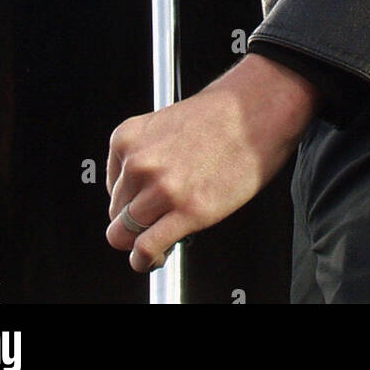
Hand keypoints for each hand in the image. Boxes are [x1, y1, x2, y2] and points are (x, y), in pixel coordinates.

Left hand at [105, 53, 321, 272]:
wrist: (257, 109)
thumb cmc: (223, 112)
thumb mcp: (167, 123)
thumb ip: (149, 152)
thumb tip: (144, 187)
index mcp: (129, 138)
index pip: (112, 187)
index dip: (128, 200)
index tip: (142, 205)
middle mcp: (140, 163)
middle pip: (116, 213)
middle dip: (133, 221)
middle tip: (154, 222)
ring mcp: (162, 188)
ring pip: (125, 234)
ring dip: (138, 242)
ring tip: (156, 242)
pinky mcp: (188, 211)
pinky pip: (147, 248)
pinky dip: (144, 260)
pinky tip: (152, 259)